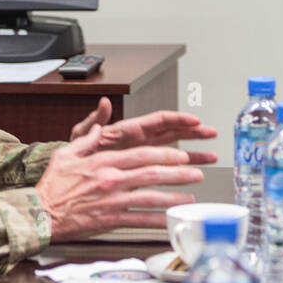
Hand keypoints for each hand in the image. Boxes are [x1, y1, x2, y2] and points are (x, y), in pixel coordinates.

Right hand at [37, 124, 205, 240]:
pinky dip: (157, 220)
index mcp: (104, 161)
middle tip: (196, 172)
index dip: (166, 154)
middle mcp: (111, 180)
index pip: (142, 154)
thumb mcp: (66, 154)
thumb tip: (100, 125)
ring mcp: (113, 201)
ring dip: (174, 196)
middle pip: (152, 173)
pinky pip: (139, 220)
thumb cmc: (52, 186)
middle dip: (178, 173)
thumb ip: (87, 139)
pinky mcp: (110, 220)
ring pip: (151, 197)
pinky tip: (170, 220)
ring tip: (189, 196)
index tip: (182, 154)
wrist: (40, 214)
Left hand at [70, 101, 218, 166]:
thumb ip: (94, 122)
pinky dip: (180, 170)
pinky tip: (193, 174)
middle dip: (193, 132)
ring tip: (211, 157)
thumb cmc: (74, 155)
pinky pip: (165, 167)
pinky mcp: (141, 169)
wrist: (70, 178)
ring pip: (173, 150)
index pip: (157, 120)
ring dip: (193, 152)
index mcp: (127, 131)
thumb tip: (104, 104)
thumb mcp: (80, 137)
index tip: (194, 121)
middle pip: (172, 132)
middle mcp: (138, 141)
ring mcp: (141, 155)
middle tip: (211, 133)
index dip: (178, 119)